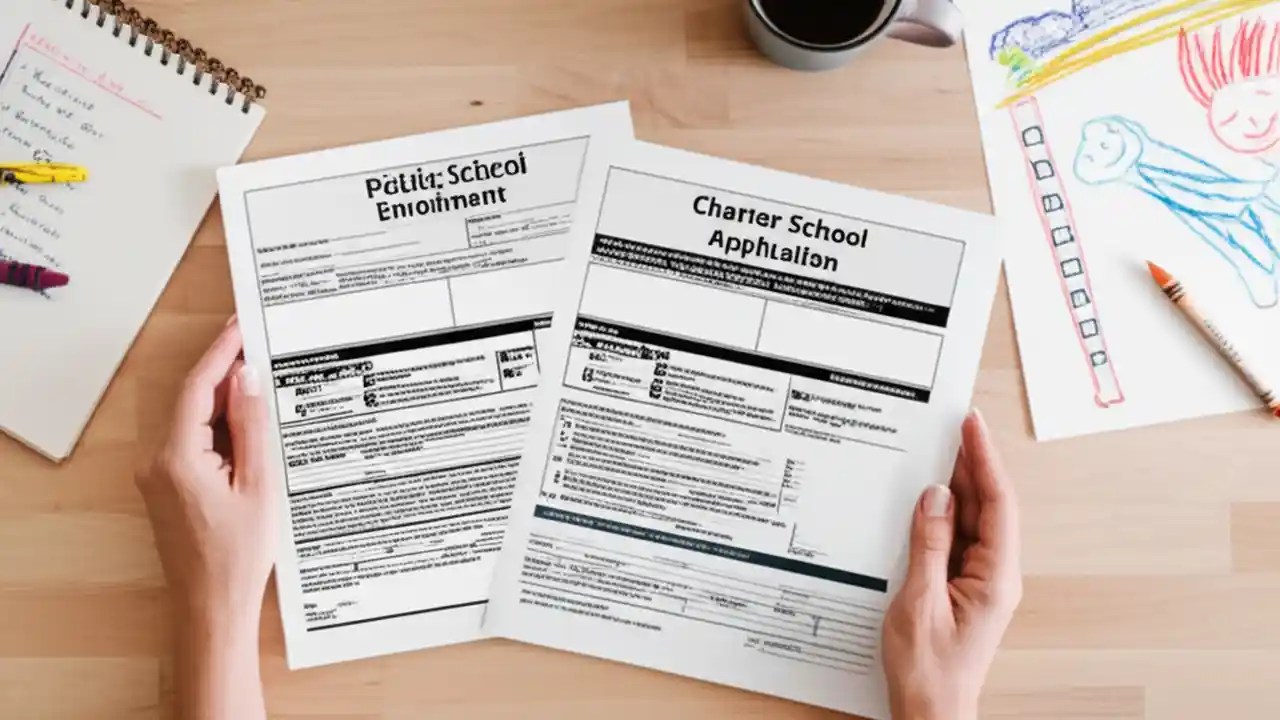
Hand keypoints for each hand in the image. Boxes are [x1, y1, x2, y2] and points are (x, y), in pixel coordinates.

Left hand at [137, 318, 273, 719]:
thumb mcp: (257, 485)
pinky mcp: (168, 488)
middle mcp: (157, 462)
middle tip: (258, 342)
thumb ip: (251, 427)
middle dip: (225, 372)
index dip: (221, 353)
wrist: (212, 608)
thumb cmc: (238, 558)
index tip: (241, 327)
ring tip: (262, 379)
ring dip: (225, 401)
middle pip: (193, 401)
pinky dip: (220, 429)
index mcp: (177, 457)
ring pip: (195, 423)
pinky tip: (248, 424)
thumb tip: (247, 379)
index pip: (198, 388)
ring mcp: (159, 477)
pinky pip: (193, 444)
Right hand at [882, 410, 1021, 719]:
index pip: (997, 503)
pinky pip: (956, 537)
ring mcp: (979, 580)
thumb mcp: (919, 602)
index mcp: (995, 577)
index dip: (984, 458)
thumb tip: (935, 496)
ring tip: (937, 448)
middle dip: (971, 462)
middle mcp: (994, 574)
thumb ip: (928, 544)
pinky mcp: (961, 586)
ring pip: (972, 519)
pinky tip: (926, 497)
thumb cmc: (928, 671)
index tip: (972, 425)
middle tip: (952, 423)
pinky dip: (943, 512)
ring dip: (956, 485)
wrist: (929, 712)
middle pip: (988, 505)